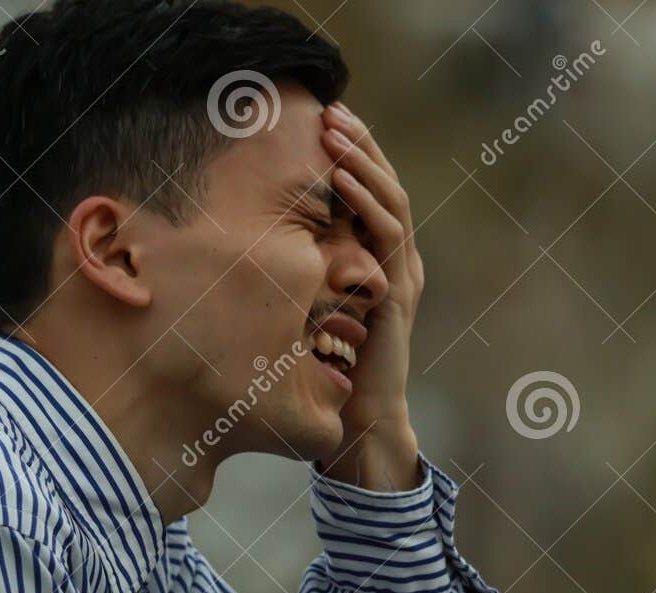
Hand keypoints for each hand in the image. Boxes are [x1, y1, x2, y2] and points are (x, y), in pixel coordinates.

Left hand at [318, 102, 423, 489]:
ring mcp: (402, 275)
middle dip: (359, 145)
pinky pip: (388, 236)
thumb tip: (253, 243)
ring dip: (363, 163)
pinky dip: (365, 204)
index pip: (370, 193)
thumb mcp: (309, 306)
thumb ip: (300, 274)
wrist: (360, 420)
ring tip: (338, 133)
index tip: (325, 120)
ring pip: (390, 202)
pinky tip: (343, 180)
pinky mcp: (398, 293)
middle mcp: (396, 261)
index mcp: (378, 260)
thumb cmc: (330, 369)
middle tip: (332, 109)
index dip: (353, 154)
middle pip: (384, 185)